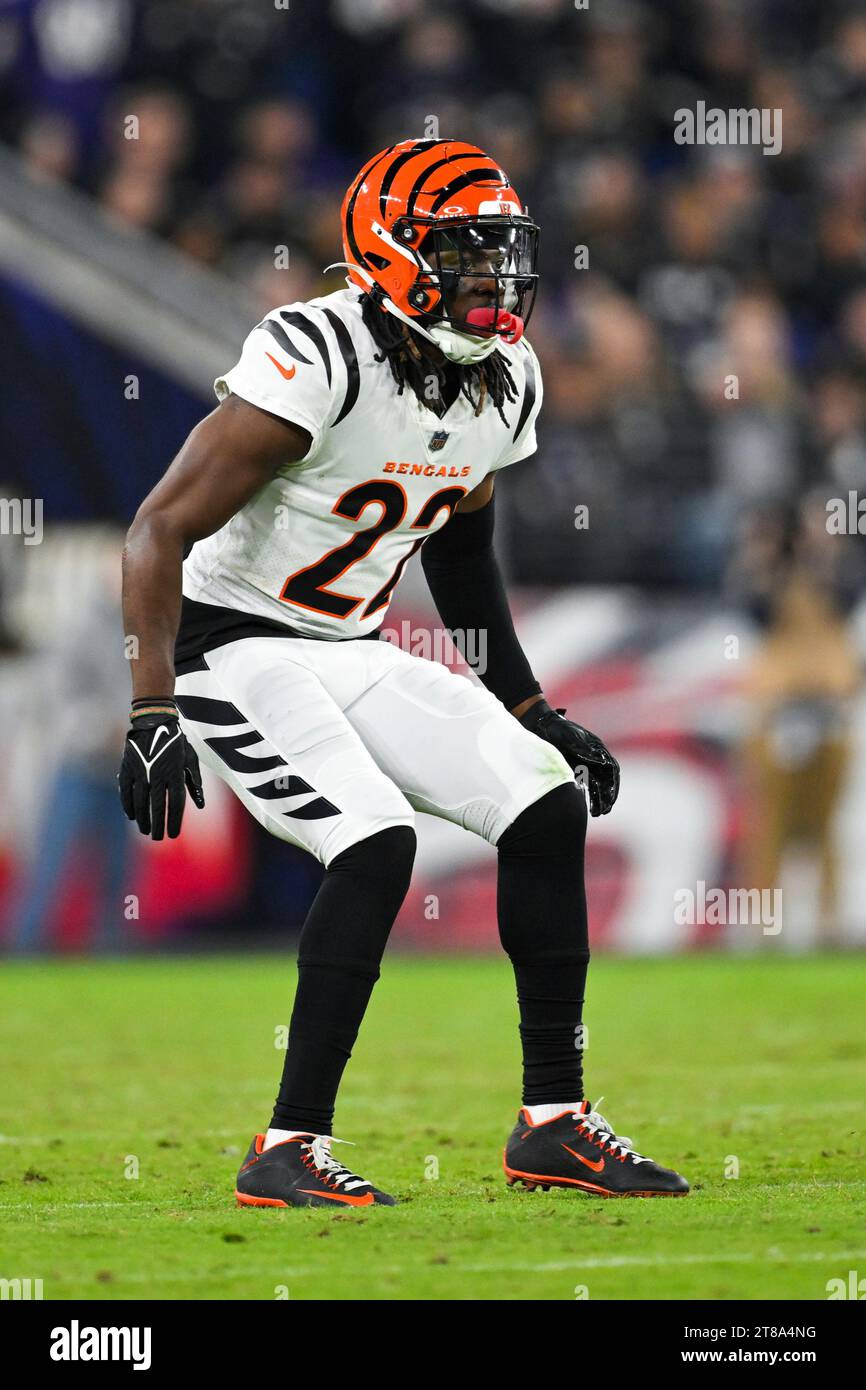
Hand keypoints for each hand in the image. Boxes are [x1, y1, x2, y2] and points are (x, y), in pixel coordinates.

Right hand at [118, 709, 204, 839]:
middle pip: (158, 807)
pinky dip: (128, 806)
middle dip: (158, 825)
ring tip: (146, 831)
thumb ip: (195, 783)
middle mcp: (158, 775)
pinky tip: (132, 816)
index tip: (173, 835)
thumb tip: (200, 805)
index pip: (176, 804)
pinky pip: (126, 792)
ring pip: (140, 802)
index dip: (174, 821)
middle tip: (158, 838)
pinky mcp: (127, 768)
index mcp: (175, 773)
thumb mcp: (190, 760)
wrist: (154, 721)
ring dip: (143, 819)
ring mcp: (141, 772)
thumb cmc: (176, 742)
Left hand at [519, 698, 619, 815]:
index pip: (611, 770)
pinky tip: (587, 808)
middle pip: (606, 780)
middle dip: (607, 796)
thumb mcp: (572, 738)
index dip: (613, 785)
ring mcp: (585, 764)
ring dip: (599, 799)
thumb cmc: (557, 730)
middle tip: (605, 811)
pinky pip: (585, 785)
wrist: (541, 726)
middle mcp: (594, 758)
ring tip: (598, 814)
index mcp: (597, 749)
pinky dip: (588, 796)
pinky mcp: (574, 770)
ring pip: (597, 785)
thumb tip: (603, 763)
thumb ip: (587, 751)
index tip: (611, 797)